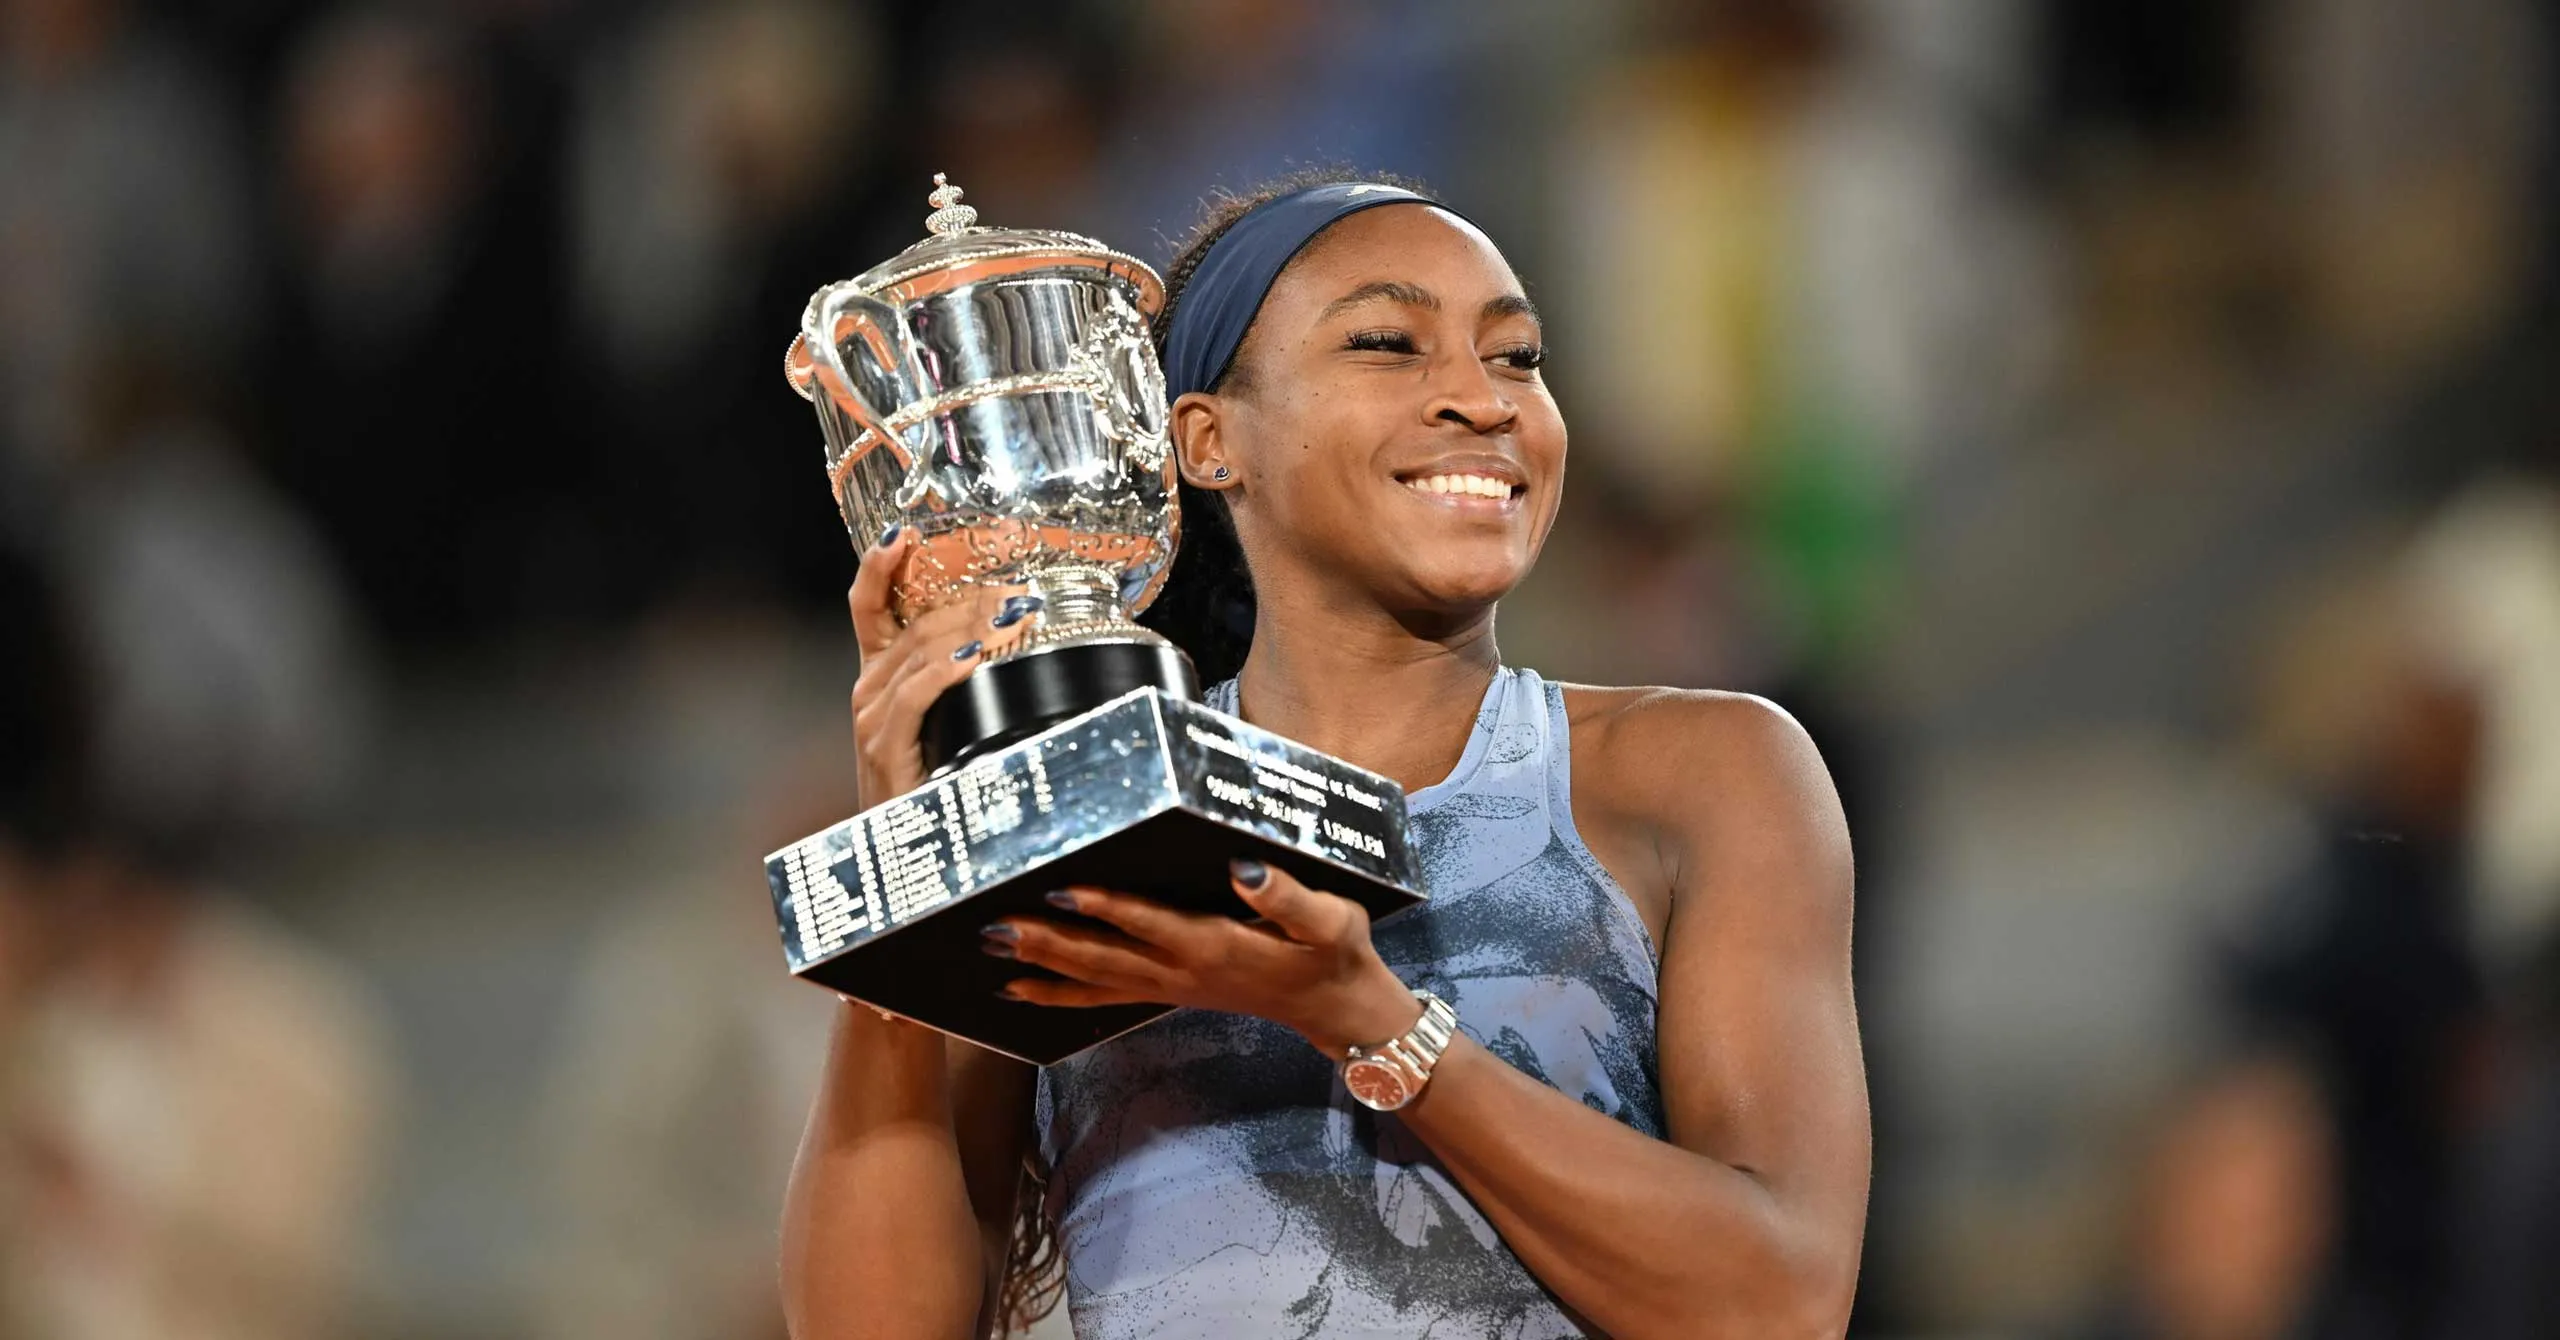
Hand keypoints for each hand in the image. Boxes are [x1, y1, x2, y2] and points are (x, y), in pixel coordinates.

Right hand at [846, 528, 1040, 806]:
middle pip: (916, 621)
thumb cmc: (935, 783)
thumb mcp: (949, 721)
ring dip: (971, 627)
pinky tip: (974, 658)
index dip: (880, 565)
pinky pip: (913, 694)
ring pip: (920, 650)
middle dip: (970, 598)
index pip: (869, 605)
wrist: (904, 854)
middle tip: (1020, 588)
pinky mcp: (884, 744)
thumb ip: (966, 681)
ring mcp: (871, 715)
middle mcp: (868, 686)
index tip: (905, 532)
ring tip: (1015, 613)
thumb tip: (1021, 638)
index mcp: (880, 674)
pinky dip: (945, 671)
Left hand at [985, 860, 1423, 1058]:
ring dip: (1041, 966)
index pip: (1150, 922)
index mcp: (1215, 944)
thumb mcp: (1329, 920)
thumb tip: (1244, 868)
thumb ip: (1288, 897)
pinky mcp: (1167, 992)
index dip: (1105, 906)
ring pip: (1094, 978)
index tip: (1062, 888)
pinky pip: (1103, 997)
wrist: (1335, 1009)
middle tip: (996, 926)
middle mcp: (1182, 970)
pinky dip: (1059, 994)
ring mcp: (1170, 986)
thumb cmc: (1334, 954)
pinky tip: (1020, 990)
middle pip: (1103, 957)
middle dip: (1048, 941)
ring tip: (991, 953)